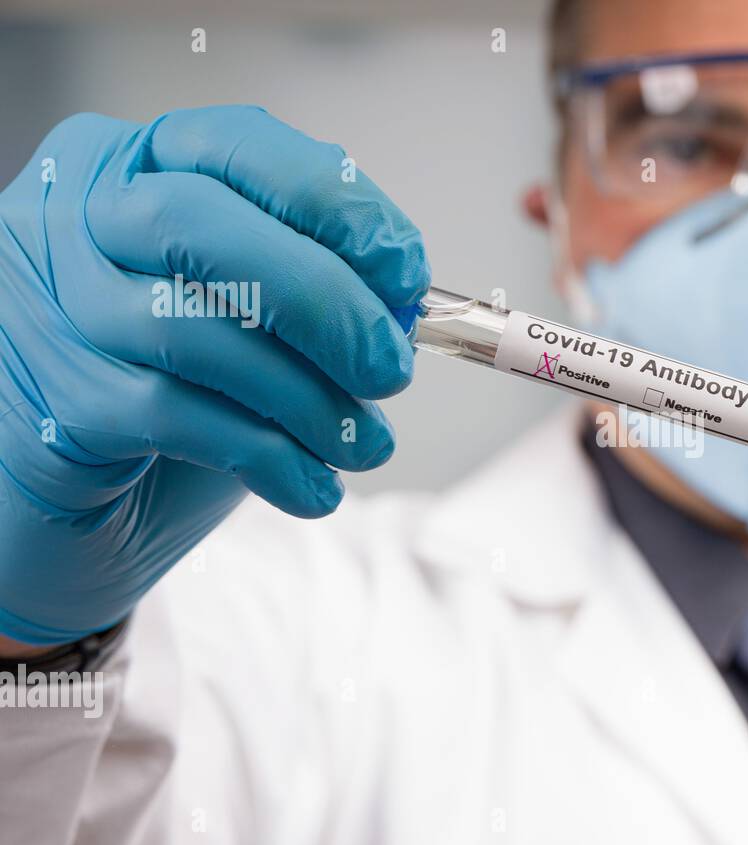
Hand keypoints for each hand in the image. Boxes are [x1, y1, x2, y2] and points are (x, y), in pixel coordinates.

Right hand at [0, 106, 428, 644]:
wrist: (79, 505)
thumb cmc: (179, 394)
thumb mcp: (253, 320)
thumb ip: (315, 292)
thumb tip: (402, 307)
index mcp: (136, 165)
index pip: (241, 147)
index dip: (338, 207)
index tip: (406, 274)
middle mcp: (77, 217)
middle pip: (204, 226)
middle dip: (324, 302)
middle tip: (390, 371)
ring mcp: (51, 304)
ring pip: (194, 330)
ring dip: (307, 397)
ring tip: (363, 444)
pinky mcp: (54, 395)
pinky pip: (175, 417)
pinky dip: (267, 455)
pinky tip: (312, 486)